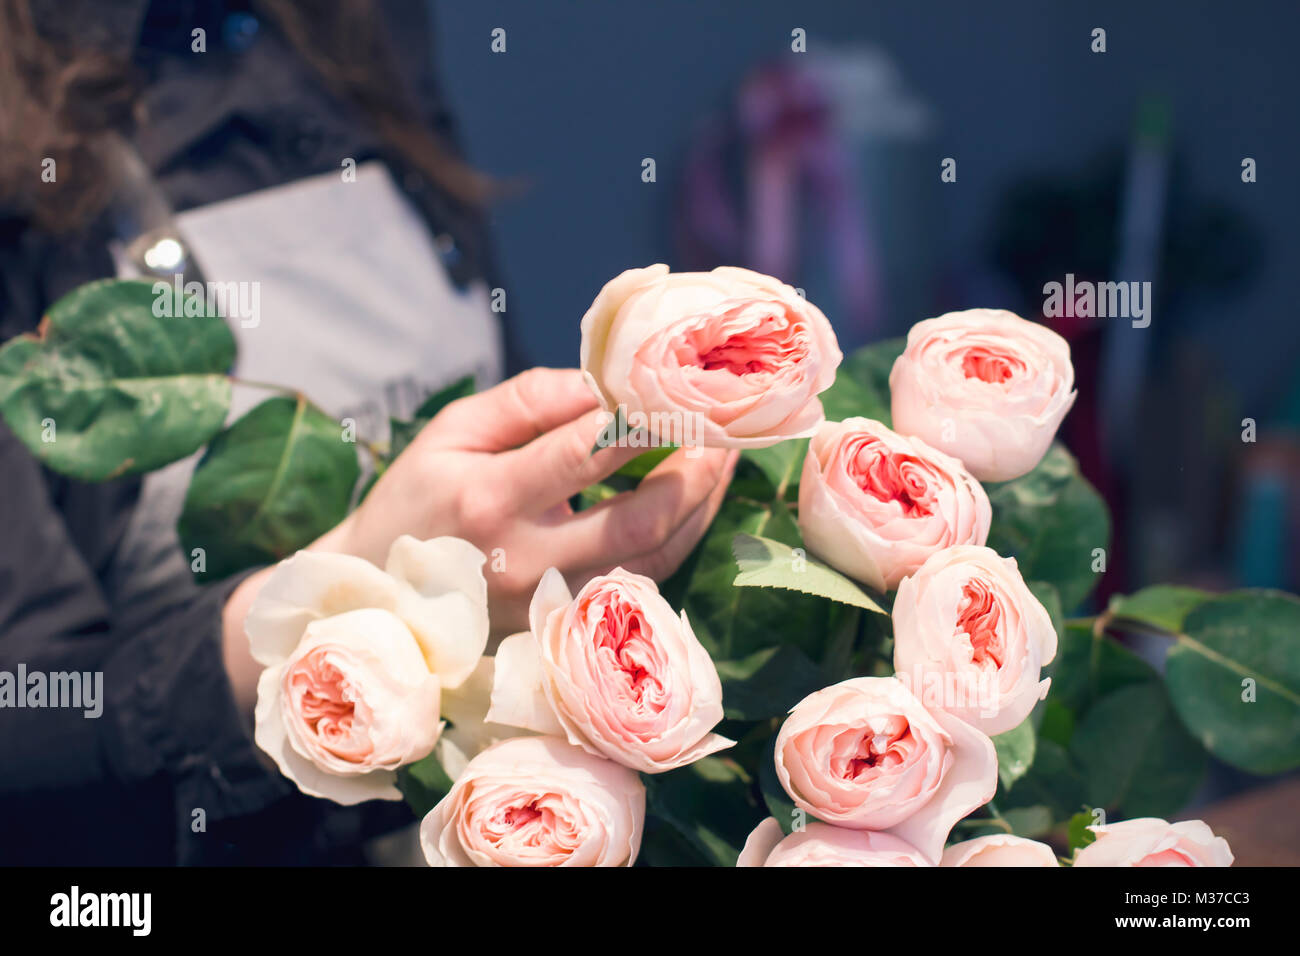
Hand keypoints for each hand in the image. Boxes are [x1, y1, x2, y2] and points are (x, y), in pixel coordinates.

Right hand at [335, 367, 736, 633]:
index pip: (588, 452)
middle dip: (696, 471)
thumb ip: (527, 400)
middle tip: (727, 429)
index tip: (690, 388)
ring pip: (654, 559)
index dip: (649, 419)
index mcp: (490, 499)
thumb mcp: (451, 433)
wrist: (380, 602)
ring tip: (724, 458)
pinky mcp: (565, 626)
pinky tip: (694, 503)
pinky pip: (643, 584)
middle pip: (640, 520)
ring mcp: (550, 603)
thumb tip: (604, 384)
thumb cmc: (416, 501)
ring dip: (700, 506)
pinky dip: (678, 540)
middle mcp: (527, 560)